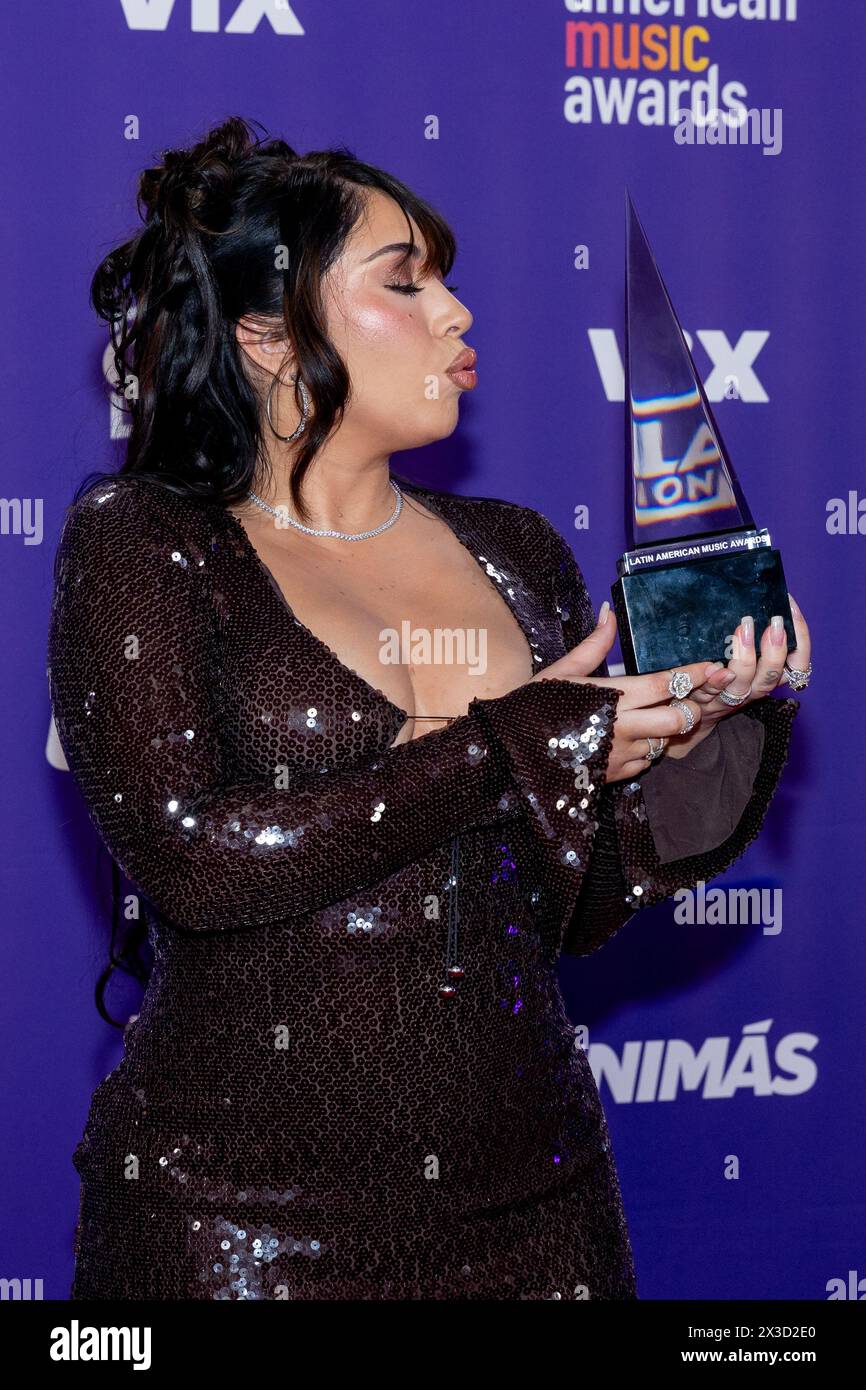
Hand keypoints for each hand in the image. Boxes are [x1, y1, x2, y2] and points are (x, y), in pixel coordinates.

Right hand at [530, 607, 727, 784]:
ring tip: (656, 717)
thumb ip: (593, 645)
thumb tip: (610, 612)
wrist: (508, 755)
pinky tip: (630, 738)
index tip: (715, 666)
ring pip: (667, 742)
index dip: (695, 674)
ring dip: (668, 730)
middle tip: (687, 698)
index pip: (666, 684)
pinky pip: (647, 762)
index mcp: (611, 696)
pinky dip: (646, 749)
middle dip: (691, 708)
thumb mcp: (560, 671)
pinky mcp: (615, 775)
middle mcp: (622, 727)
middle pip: (680, 719)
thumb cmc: (531, 707)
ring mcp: (620, 755)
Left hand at [680, 594, 811, 741]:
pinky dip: (712, 679)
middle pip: (770, 677)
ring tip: (743, 630)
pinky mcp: (700, 701)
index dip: (801, 640)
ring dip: (745, 658)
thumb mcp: (737, 651)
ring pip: (741, 685)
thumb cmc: (715, 671)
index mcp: (765, 677)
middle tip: (774, 622)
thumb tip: (760, 593)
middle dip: (776, 650)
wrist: (684, 707)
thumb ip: (749, 632)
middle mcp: (750, 690)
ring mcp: (725, 698)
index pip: (798, 666)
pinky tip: (713, 666)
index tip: (790, 610)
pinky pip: (707, 691)